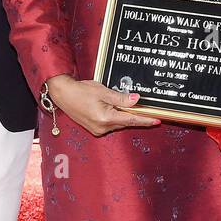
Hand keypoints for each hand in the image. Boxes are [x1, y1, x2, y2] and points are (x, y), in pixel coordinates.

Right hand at [46, 74, 160, 136]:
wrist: (63, 94)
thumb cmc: (81, 91)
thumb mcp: (103, 91)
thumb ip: (121, 98)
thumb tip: (136, 100)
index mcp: (106, 118)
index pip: (131, 120)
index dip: (145, 120)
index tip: (157, 120)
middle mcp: (102, 127)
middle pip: (125, 122)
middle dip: (136, 116)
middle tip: (147, 109)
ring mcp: (97, 129)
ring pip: (118, 123)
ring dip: (125, 116)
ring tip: (129, 105)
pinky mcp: (94, 128)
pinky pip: (111, 123)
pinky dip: (116, 117)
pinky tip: (116, 109)